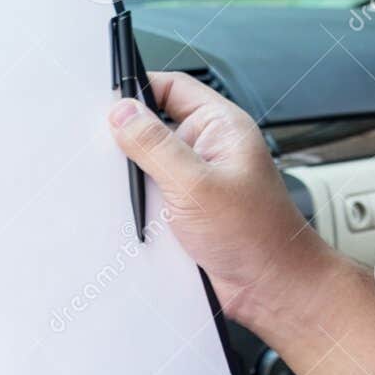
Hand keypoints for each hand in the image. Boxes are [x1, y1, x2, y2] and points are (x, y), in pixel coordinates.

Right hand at [107, 71, 334, 329]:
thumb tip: (122, 113)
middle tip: (111, 155)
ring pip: (145, 167)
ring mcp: (193, 181)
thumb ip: (155, 145)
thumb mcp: (197, 183)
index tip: (105, 105)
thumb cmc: (257, 235)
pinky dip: (136, 208)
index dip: (137, 90)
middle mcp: (206, 150)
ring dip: (133, 182)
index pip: (171, 87)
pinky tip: (136, 218)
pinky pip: (147, 199)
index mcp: (220, 127)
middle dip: (128, 142)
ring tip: (136, 196)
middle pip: (152, 128)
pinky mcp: (182, 211)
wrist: (268, 287)